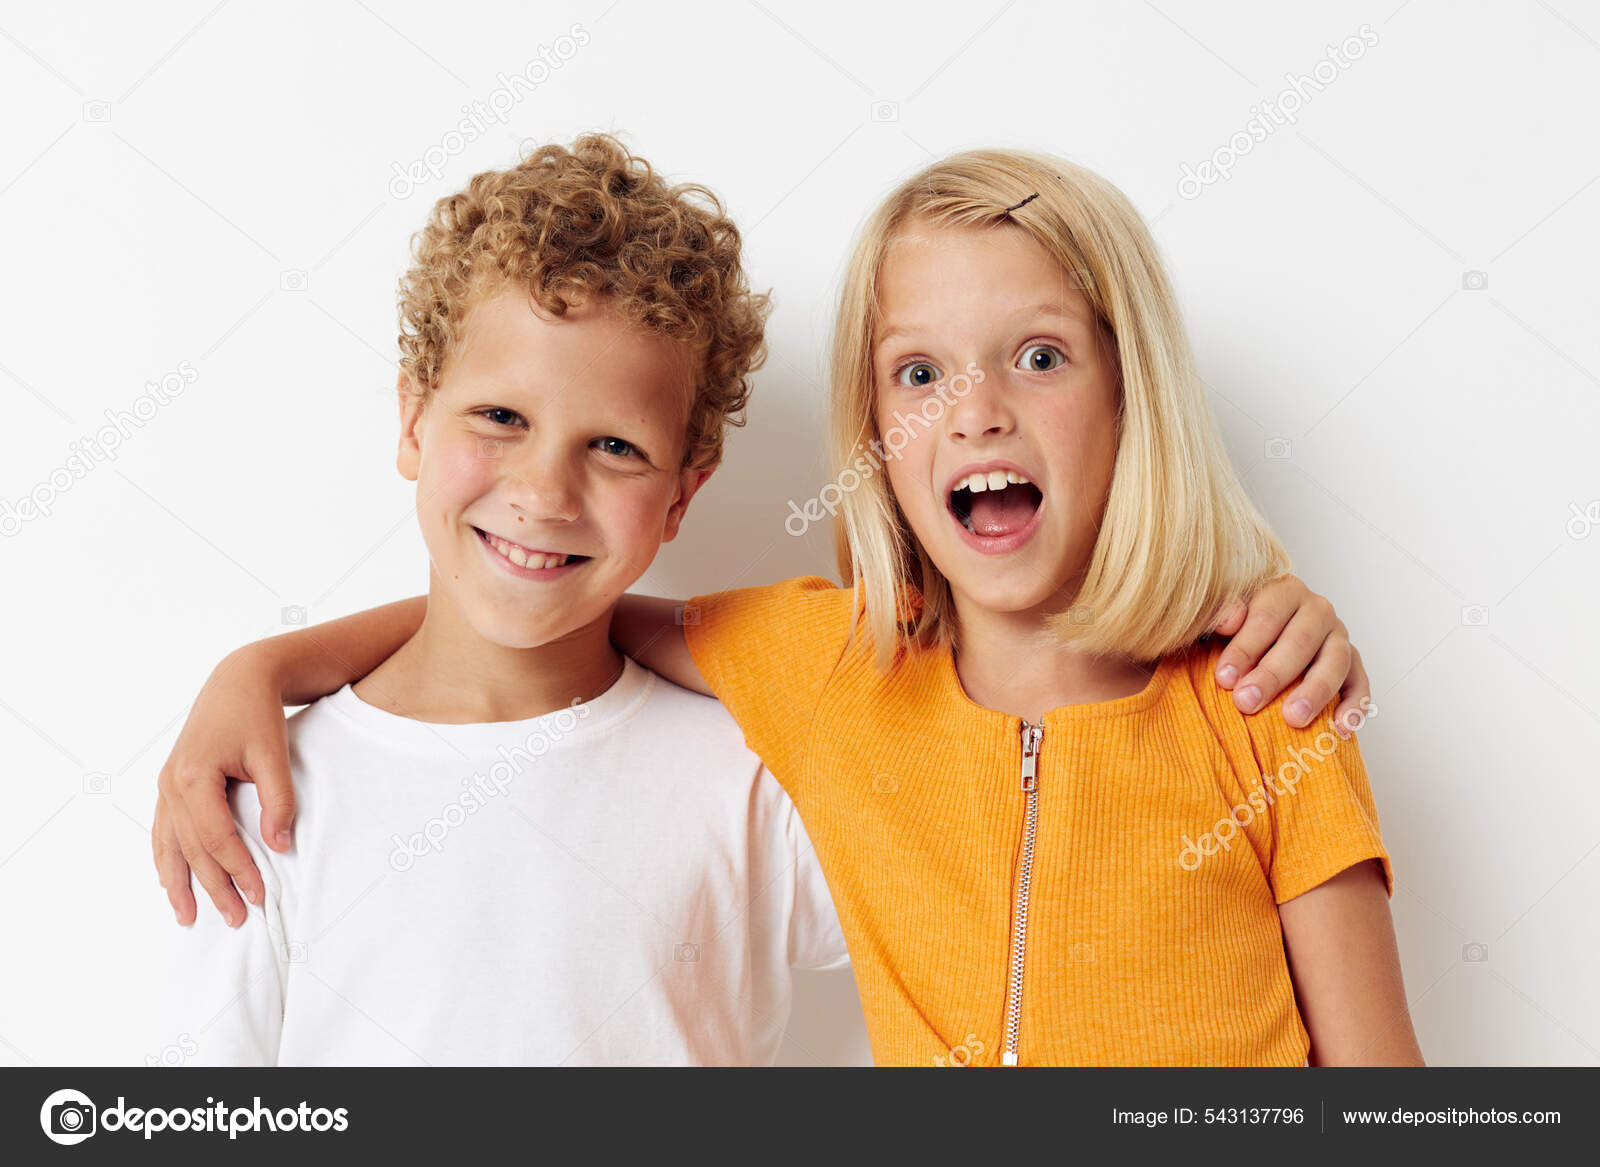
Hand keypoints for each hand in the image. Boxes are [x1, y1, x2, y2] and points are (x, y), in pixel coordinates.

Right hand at [154, 648, 295, 926]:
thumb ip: (278, 801)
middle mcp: (171, 783)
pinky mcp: (170, 783)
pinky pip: (162, 830)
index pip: (216, 838)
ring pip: (168, 845)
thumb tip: (281, 847)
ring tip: (187, 918)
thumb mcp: (273, 755)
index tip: (261, 896)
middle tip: (237, 919)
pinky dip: (165, 858)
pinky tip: (170, 882)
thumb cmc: (258, 714)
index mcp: (194, 776)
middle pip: (191, 849)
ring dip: (178, 883)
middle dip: (213, 887)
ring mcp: (166, 784)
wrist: (238, 679)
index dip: (238, 870)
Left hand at [1210, 574, 1369, 729]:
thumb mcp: (1223, 616)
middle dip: (1272, 674)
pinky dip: (1354, 705)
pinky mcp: (1353, 664)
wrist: (1260, 639)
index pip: (1266, 617)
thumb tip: (1226, 622)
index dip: (1244, 648)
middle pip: (1300, 641)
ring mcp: (1339, 637)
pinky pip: (1360, 684)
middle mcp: (1317, 610)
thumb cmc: (1237, 629)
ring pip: (1334, 662)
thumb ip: (1219, 613)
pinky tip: (1341, 726)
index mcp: (1284, 590)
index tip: (1223, 678)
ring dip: (1314, 691)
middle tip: (1247, 702)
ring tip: (1293, 718)